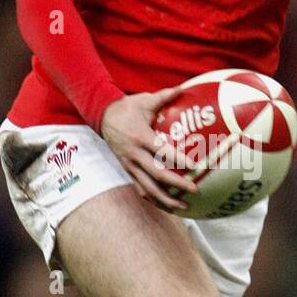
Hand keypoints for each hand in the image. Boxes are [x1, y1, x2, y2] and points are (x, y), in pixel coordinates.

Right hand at [100, 86, 198, 212]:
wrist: (102, 117)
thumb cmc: (127, 108)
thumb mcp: (144, 100)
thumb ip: (164, 96)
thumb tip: (183, 88)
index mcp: (140, 137)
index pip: (161, 151)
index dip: (178, 159)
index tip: (194, 165)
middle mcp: (134, 155)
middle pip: (156, 175)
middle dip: (176, 184)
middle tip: (194, 189)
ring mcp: (129, 166)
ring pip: (148, 189)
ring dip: (166, 200)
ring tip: (184, 207)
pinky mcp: (127, 171)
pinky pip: (141, 189)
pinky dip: (154, 200)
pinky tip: (168, 207)